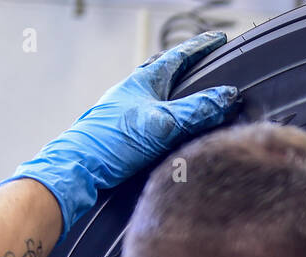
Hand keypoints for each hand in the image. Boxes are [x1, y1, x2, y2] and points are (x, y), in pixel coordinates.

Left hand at [0, 31, 239, 233]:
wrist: (77, 167)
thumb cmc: (113, 142)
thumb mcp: (163, 124)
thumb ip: (196, 110)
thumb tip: (227, 97)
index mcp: (144, 81)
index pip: (178, 57)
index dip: (200, 48)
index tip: (217, 40)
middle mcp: (132, 91)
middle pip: (163, 70)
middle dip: (184, 64)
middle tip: (202, 61)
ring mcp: (125, 110)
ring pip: (154, 92)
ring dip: (173, 90)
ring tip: (187, 92)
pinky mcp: (121, 131)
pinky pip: (148, 114)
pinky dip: (163, 114)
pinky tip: (166, 126)